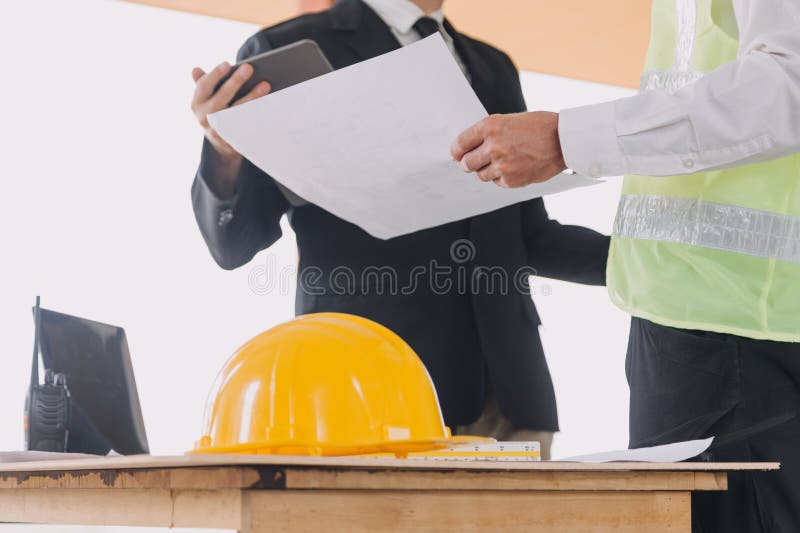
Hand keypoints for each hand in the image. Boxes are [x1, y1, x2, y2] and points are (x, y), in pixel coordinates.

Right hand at [190, 62, 270, 196]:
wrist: (222, 144)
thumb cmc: (216, 111)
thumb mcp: (206, 99)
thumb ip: (204, 83)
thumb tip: (195, 70)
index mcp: (197, 104)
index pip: (203, 86)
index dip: (214, 75)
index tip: (228, 64)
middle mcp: (205, 118)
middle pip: (221, 98)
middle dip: (235, 82)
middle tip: (249, 68)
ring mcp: (219, 132)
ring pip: (237, 113)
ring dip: (251, 98)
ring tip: (266, 85)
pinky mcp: (233, 142)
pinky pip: (247, 127)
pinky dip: (258, 116)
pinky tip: (269, 104)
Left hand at [450, 112, 566, 187]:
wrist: (563, 141)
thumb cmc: (539, 127)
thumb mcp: (510, 120)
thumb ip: (489, 133)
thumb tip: (469, 147)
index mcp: (490, 126)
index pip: (461, 143)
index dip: (456, 150)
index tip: (456, 154)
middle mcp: (493, 146)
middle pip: (466, 163)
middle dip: (469, 163)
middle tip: (473, 162)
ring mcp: (501, 165)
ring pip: (481, 175)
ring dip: (487, 170)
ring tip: (502, 162)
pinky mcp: (510, 180)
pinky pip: (496, 182)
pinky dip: (501, 177)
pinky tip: (514, 167)